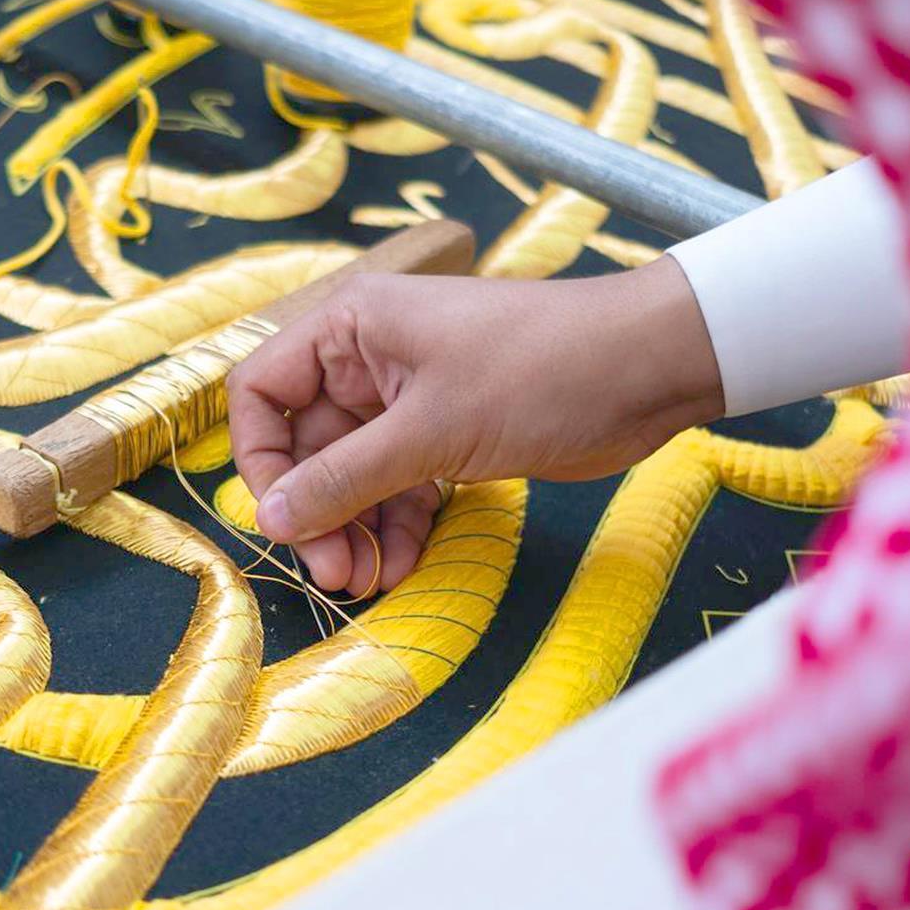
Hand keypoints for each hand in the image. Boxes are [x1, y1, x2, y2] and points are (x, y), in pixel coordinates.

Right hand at [225, 254, 724, 592]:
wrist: (649, 368)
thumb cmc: (538, 372)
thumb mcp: (431, 430)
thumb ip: (345, 477)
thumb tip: (271, 519)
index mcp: (350, 328)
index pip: (263, 391)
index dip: (260, 457)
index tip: (282, 517)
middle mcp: (368, 358)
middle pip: (308, 445)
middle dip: (317, 511)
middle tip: (335, 573)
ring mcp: (409, 398)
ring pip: (354, 473)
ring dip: (355, 528)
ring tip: (368, 582)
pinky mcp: (447, 432)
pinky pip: (398, 483)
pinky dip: (397, 523)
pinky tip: (403, 563)